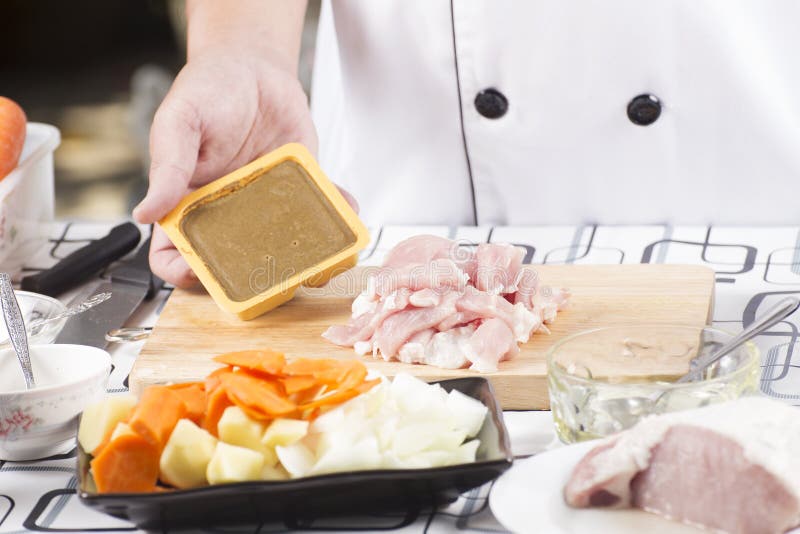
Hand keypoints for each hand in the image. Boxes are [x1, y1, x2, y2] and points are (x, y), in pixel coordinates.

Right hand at [133, 47, 318, 287]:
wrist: (253, 65)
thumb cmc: (207, 90)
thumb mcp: (179, 122)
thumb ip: (168, 166)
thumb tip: (145, 212)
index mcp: (187, 204)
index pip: (176, 255)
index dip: (186, 274)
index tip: (206, 276)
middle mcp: (226, 212)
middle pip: (236, 263)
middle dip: (259, 276)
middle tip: (282, 271)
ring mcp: (265, 204)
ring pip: (284, 246)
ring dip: (308, 255)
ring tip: (325, 251)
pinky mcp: (298, 187)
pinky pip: (318, 209)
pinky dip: (337, 212)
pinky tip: (346, 207)